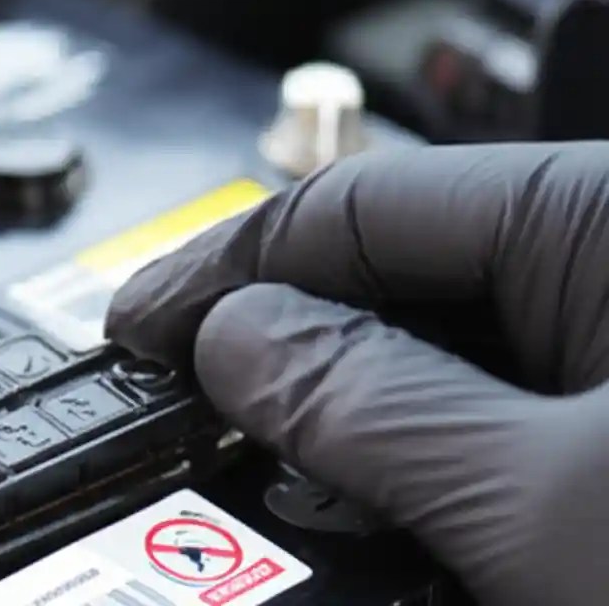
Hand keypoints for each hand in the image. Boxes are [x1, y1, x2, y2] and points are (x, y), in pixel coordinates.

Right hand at [106, 143, 608, 605]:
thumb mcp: (540, 500)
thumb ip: (366, 406)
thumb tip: (228, 342)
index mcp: (597, 215)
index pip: (350, 203)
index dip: (222, 268)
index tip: (140, 327)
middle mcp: (602, 257)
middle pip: (383, 271)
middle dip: (273, 339)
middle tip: (175, 398)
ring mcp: (608, 336)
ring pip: (427, 344)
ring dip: (337, 404)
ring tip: (258, 461)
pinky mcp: (606, 417)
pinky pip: (480, 401)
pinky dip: (406, 443)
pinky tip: (365, 488)